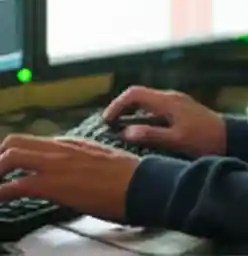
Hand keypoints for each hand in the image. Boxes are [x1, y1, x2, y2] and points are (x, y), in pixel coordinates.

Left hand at [0, 135, 137, 221]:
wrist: (144, 184)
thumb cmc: (131, 178)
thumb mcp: (104, 161)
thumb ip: (84, 162)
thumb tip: (76, 173)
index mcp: (74, 143)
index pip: (34, 143)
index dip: (16, 155)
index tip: (9, 169)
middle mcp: (61, 148)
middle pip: (14, 142)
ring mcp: (56, 164)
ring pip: (10, 157)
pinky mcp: (53, 184)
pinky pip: (15, 185)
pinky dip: (0, 193)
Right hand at [102, 86, 226, 157]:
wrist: (232, 138)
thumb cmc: (206, 140)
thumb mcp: (176, 140)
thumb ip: (151, 135)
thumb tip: (125, 132)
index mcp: (168, 102)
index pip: (134, 94)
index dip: (117, 105)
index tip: (106, 120)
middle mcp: (172, 98)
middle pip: (139, 96)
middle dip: (121, 108)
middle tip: (109, 125)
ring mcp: (177, 103)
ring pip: (148, 102)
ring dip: (132, 113)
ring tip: (120, 130)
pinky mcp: (182, 111)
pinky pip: (156, 109)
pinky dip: (143, 117)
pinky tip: (141, 132)